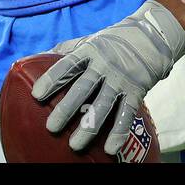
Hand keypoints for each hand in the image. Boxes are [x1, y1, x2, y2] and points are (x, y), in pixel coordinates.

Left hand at [31, 0, 184, 153]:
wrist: (152, 36)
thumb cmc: (111, 41)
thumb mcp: (88, 41)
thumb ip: (63, 50)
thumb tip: (33, 59)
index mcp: (89, 51)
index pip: (67, 65)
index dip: (51, 79)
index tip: (36, 95)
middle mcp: (104, 65)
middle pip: (82, 89)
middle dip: (66, 109)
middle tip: (51, 127)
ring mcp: (120, 78)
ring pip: (103, 105)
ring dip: (89, 127)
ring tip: (74, 145)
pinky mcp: (136, 90)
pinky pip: (126, 113)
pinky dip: (119, 132)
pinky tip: (110, 148)